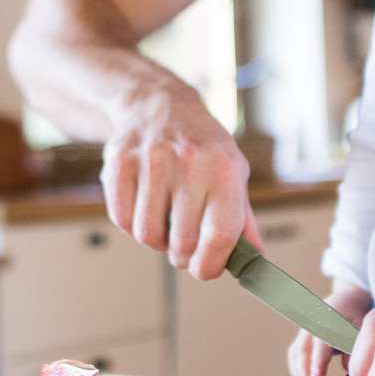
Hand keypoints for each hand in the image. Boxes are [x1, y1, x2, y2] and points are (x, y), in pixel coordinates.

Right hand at [102, 83, 260, 279]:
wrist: (160, 105)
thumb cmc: (202, 147)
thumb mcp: (233, 174)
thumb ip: (242, 221)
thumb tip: (254, 261)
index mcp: (224, 170)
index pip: (220, 235)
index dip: (210, 265)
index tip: (203, 269)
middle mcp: (189, 162)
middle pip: (181, 243)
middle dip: (181, 254)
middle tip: (182, 242)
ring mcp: (151, 160)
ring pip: (147, 235)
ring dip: (155, 239)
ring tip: (163, 219)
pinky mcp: (120, 162)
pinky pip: (122, 219)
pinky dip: (131, 224)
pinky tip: (143, 206)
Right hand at [287, 286, 372, 375]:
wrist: (346, 300)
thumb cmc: (356, 315)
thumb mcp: (361, 325)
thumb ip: (355, 345)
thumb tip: (347, 367)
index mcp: (328, 317)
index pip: (321, 340)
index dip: (317, 360)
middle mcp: (311, 323)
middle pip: (304, 349)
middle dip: (304, 372)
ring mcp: (304, 332)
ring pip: (296, 354)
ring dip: (299, 374)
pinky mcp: (301, 341)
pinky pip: (295, 357)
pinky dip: (298, 372)